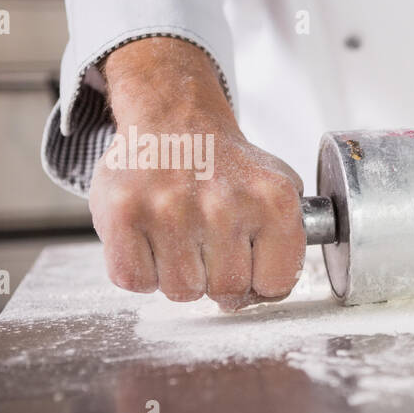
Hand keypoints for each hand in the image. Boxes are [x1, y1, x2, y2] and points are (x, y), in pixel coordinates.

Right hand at [89, 37, 305, 310]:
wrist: (175, 120)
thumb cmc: (228, 167)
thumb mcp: (281, 191)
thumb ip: (290, 244)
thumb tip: (272, 292)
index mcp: (274, 202)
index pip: (276, 286)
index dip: (260, 285)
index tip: (249, 269)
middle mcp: (225, 204)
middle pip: (226, 293)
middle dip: (218, 281)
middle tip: (210, 248)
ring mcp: (171, 208)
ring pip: (181, 291)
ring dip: (179, 277)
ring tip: (181, 239)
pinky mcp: (123, 212)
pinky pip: (134, 280)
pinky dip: (141, 271)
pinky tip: (151, 240)